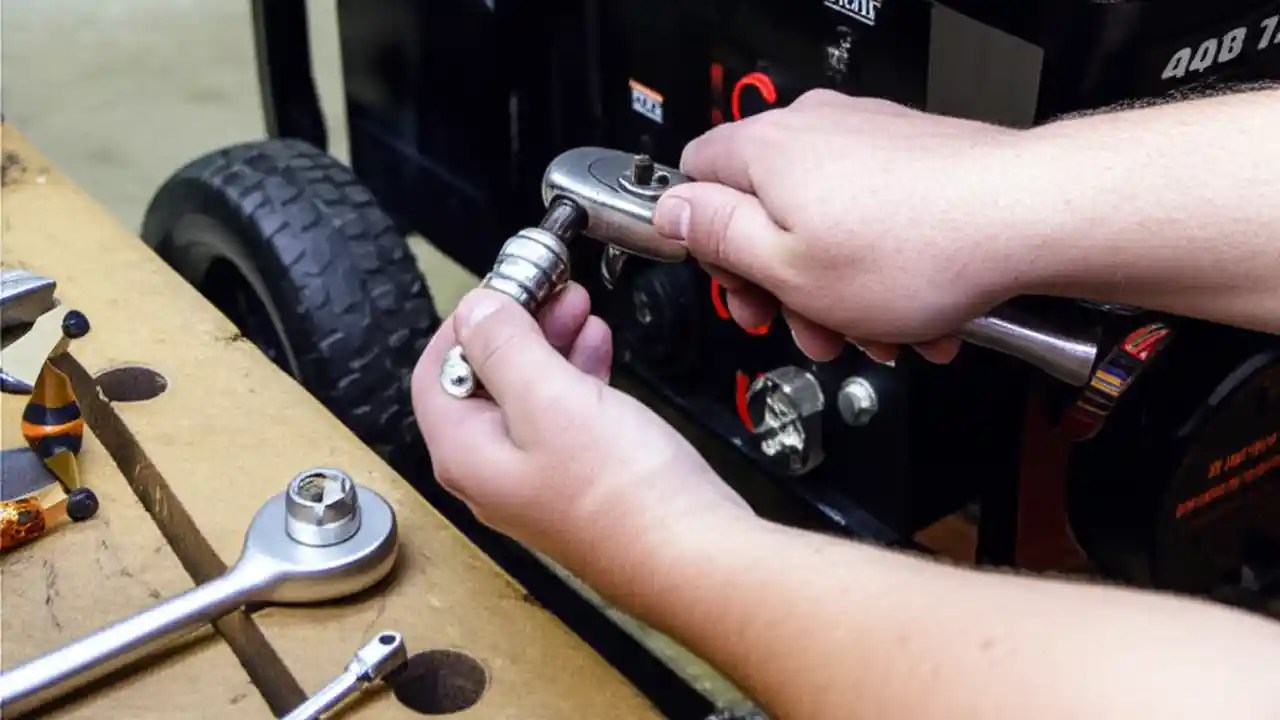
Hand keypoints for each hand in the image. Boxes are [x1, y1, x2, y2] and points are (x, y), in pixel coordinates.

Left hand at [411, 284, 753, 597]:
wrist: (692, 553)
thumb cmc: (622, 494)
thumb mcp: (550, 398)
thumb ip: (504, 347)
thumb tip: (474, 311)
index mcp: (466, 455)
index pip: (436, 373)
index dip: (464, 323)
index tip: (502, 286)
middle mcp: (493, 472)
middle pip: (481, 381)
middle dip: (514, 326)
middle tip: (547, 287)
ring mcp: (538, 478)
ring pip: (527, 394)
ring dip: (549, 343)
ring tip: (578, 306)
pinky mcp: (581, 479)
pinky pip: (564, 415)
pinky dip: (576, 374)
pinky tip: (599, 348)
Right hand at [653, 89, 1031, 363]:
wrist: (1030, 218)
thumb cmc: (918, 247)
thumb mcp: (786, 267)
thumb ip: (715, 236)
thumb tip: (671, 212)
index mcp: (765, 151)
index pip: (693, 180)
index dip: (706, 246)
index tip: (736, 288)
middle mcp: (813, 131)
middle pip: (763, 213)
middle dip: (782, 285)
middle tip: (804, 328)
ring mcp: (867, 140)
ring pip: (823, 227)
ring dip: (837, 291)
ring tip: (872, 334)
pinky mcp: (912, 158)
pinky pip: (874, 223)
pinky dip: (882, 272)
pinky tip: (909, 315)